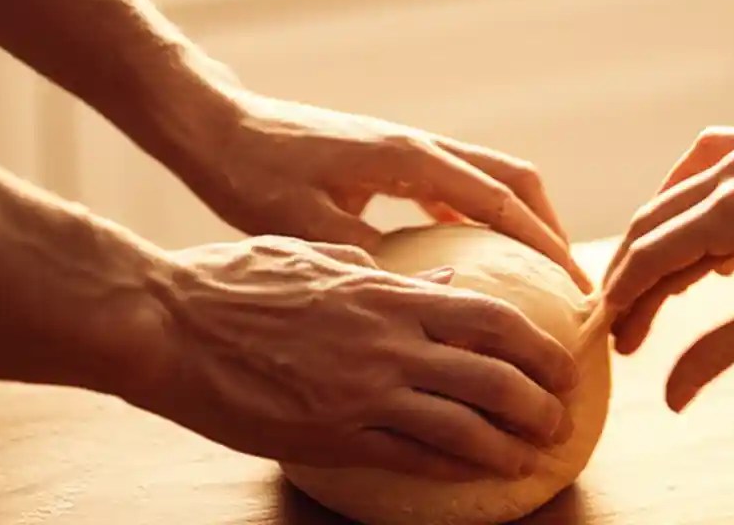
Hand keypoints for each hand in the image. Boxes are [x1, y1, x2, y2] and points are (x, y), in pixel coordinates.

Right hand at [129, 236, 577, 480]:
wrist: (167, 323)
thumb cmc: (233, 281)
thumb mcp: (315, 257)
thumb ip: (385, 273)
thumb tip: (444, 283)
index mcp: (386, 291)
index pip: (490, 315)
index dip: (538, 340)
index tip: (563, 354)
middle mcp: (388, 341)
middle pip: (496, 373)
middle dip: (544, 396)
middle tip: (566, 412)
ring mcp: (362, 391)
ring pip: (466, 424)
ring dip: (513, 441)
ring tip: (538, 452)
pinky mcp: (333, 434)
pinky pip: (412, 457)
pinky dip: (456, 467)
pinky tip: (478, 475)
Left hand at [161, 60, 589, 290]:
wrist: (216, 129)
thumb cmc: (251, 172)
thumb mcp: (304, 223)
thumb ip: (364, 257)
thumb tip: (419, 297)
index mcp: (409, 158)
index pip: (499, 199)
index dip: (542, 243)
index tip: (571, 285)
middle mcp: (419, 146)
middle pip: (514, 178)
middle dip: (549, 226)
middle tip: (570, 281)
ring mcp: (407, 149)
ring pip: (488, 179)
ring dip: (520, 219)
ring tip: (538, 276)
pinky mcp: (390, 161)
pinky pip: (455, 188)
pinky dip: (481, 219)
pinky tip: (476, 261)